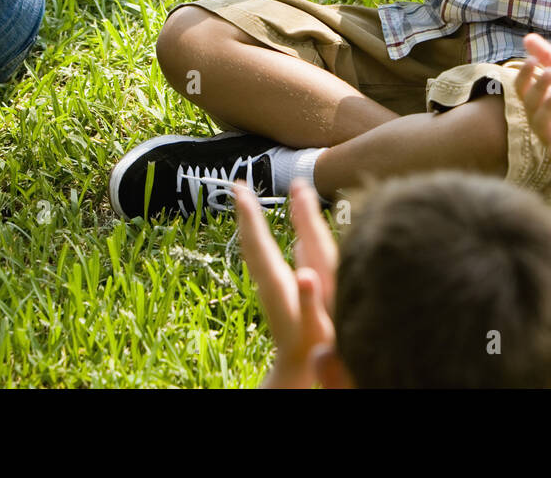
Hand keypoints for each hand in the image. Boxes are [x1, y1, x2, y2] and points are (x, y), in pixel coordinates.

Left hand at [234, 179, 337, 388]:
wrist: (297, 366)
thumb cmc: (311, 346)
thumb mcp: (314, 326)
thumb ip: (309, 300)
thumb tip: (307, 275)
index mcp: (276, 282)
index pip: (259, 243)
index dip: (251, 216)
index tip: (241, 191)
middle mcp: (266, 279)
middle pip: (251, 241)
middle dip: (244, 212)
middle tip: (236, 184)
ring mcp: (267, 283)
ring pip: (254, 247)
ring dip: (249, 221)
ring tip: (244, 199)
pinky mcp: (273, 287)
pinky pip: (262, 255)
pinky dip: (259, 237)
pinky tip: (261, 229)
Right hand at [514, 35, 550, 161]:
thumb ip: (548, 58)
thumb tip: (528, 37)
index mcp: (538, 98)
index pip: (523, 83)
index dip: (525, 72)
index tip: (532, 58)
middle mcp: (538, 115)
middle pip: (528, 101)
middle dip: (537, 86)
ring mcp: (548, 134)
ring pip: (539, 121)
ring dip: (547, 106)